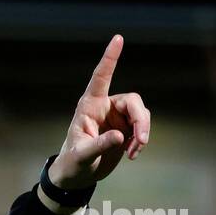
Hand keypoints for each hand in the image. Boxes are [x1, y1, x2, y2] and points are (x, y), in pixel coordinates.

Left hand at [51, 35, 150, 189]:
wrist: (77, 176)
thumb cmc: (73, 162)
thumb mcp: (82, 156)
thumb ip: (99, 145)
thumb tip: (119, 136)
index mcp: (90, 105)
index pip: (101, 77)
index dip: (110, 58)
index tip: (118, 38)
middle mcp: (105, 107)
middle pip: (132, 101)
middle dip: (141, 120)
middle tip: (141, 140)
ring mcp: (117, 117)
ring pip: (141, 114)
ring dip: (142, 132)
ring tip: (134, 152)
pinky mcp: (126, 129)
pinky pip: (142, 127)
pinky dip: (141, 140)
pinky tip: (132, 154)